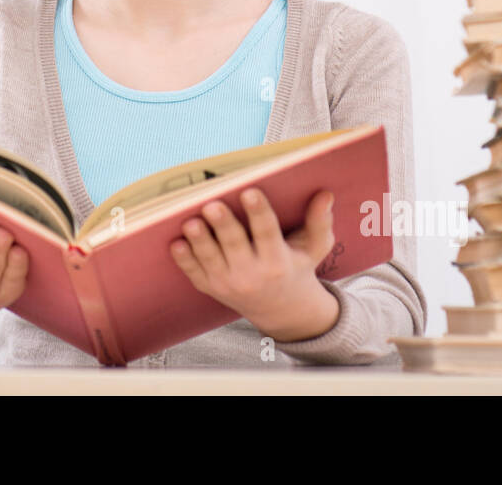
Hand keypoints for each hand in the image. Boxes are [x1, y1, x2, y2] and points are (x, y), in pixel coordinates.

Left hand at [168, 187, 340, 341]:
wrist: (282, 310)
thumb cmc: (296, 268)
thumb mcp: (313, 250)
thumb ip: (319, 223)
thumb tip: (325, 195)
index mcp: (278, 260)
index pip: (267, 233)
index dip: (259, 212)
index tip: (250, 191)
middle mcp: (252, 274)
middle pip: (235, 245)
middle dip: (223, 225)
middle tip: (212, 205)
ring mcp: (229, 283)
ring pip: (211, 259)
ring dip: (199, 241)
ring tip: (191, 221)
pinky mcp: (211, 288)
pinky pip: (195, 273)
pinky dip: (184, 260)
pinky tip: (175, 243)